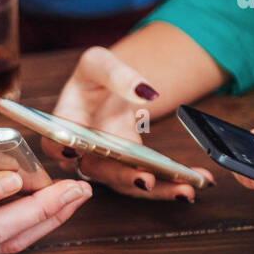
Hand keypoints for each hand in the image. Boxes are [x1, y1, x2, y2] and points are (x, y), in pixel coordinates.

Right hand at [47, 46, 213, 199]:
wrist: (111, 86)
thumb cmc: (95, 75)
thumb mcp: (99, 63)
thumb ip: (117, 74)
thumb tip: (145, 92)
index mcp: (65, 124)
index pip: (54, 143)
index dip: (60, 150)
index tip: (74, 151)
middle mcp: (82, 151)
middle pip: (97, 171)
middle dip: (122, 177)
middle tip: (146, 179)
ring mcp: (106, 163)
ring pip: (126, 183)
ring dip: (157, 190)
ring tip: (186, 189)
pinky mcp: (130, 167)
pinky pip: (149, 179)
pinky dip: (173, 183)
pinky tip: (199, 181)